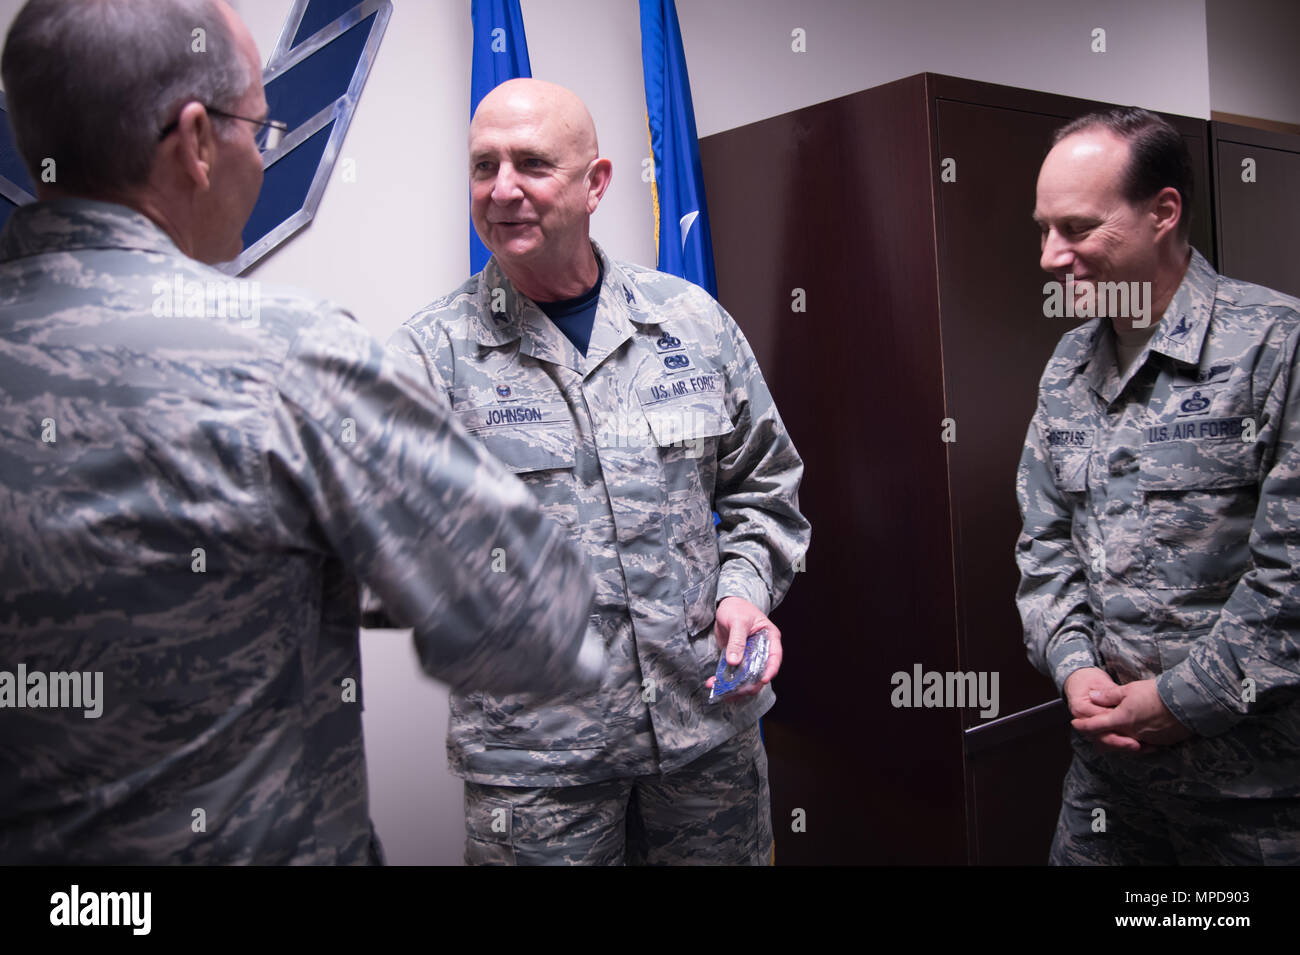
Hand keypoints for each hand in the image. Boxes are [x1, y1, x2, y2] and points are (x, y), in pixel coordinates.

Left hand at [707, 596, 781, 699]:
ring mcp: (749, 657)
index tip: (763, 680)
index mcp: (770, 638)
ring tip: (720, 691)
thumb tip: (734, 661)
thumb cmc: (737, 608)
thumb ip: (737, 640)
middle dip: (748, 684)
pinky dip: (723, 680)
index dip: (771, 670)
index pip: (775, 657)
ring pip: (745, 677)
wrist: (725, 606)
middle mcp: (762, 650)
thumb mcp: (738, 621)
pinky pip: (732, 673)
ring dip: (733, 686)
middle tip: (736, 690)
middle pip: (759, 672)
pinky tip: (713, 684)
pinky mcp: (736, 660)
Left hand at [1070, 676, 1192, 751]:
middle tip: (1091, 730)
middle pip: (1108, 739)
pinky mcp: (1160, 742)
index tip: (1074, 723)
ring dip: (1117, 739)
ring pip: (1125, 743)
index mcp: (1121, 720)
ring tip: (1114, 732)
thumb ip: (1109, 696)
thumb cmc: (1157, 693)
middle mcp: (1131, 734)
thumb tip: (1093, 696)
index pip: (1095, 726)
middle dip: (1098, 735)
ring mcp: (1146, 740)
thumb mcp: (1129, 690)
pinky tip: (1136, 736)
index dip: (1082, 725)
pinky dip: (1135, 741)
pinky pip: (1143, 745)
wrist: (1188, 702)